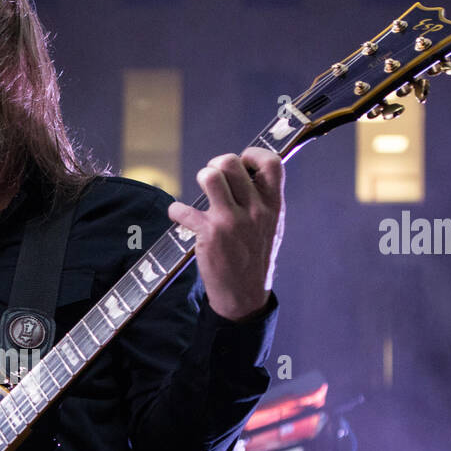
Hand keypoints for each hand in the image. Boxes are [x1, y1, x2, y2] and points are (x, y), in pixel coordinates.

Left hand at [167, 147, 283, 321]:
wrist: (244, 295)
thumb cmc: (255, 257)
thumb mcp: (270, 226)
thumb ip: (263, 200)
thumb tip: (246, 172)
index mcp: (274, 206)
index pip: (271, 163)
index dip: (252, 155)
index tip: (242, 162)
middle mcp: (255, 210)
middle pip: (231, 163)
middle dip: (217, 164)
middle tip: (213, 178)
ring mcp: (232, 221)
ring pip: (210, 177)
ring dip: (202, 178)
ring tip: (202, 190)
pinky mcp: (210, 234)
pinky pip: (184, 209)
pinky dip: (176, 211)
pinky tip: (180, 216)